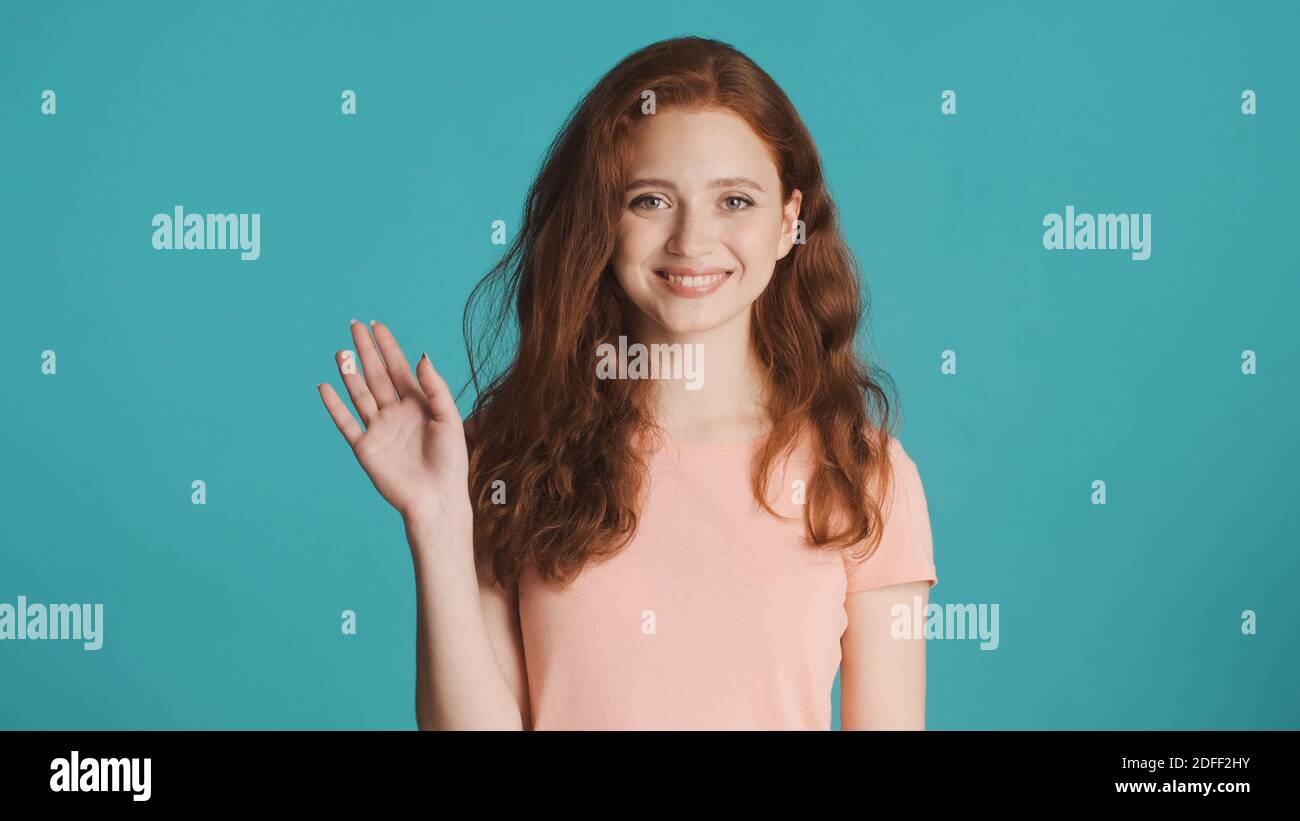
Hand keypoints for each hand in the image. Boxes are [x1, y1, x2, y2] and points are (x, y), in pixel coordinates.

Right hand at [317, 320, 471, 529]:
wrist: (436, 499)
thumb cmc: (450, 463)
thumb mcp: (449, 420)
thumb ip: (435, 388)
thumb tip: (421, 356)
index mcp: (418, 406)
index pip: (399, 369)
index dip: (388, 348)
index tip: (377, 326)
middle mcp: (395, 414)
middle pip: (377, 375)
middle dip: (366, 351)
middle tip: (354, 326)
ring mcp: (378, 430)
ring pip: (359, 394)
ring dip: (349, 372)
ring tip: (341, 351)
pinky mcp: (365, 448)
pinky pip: (346, 422)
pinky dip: (334, 405)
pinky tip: (325, 386)